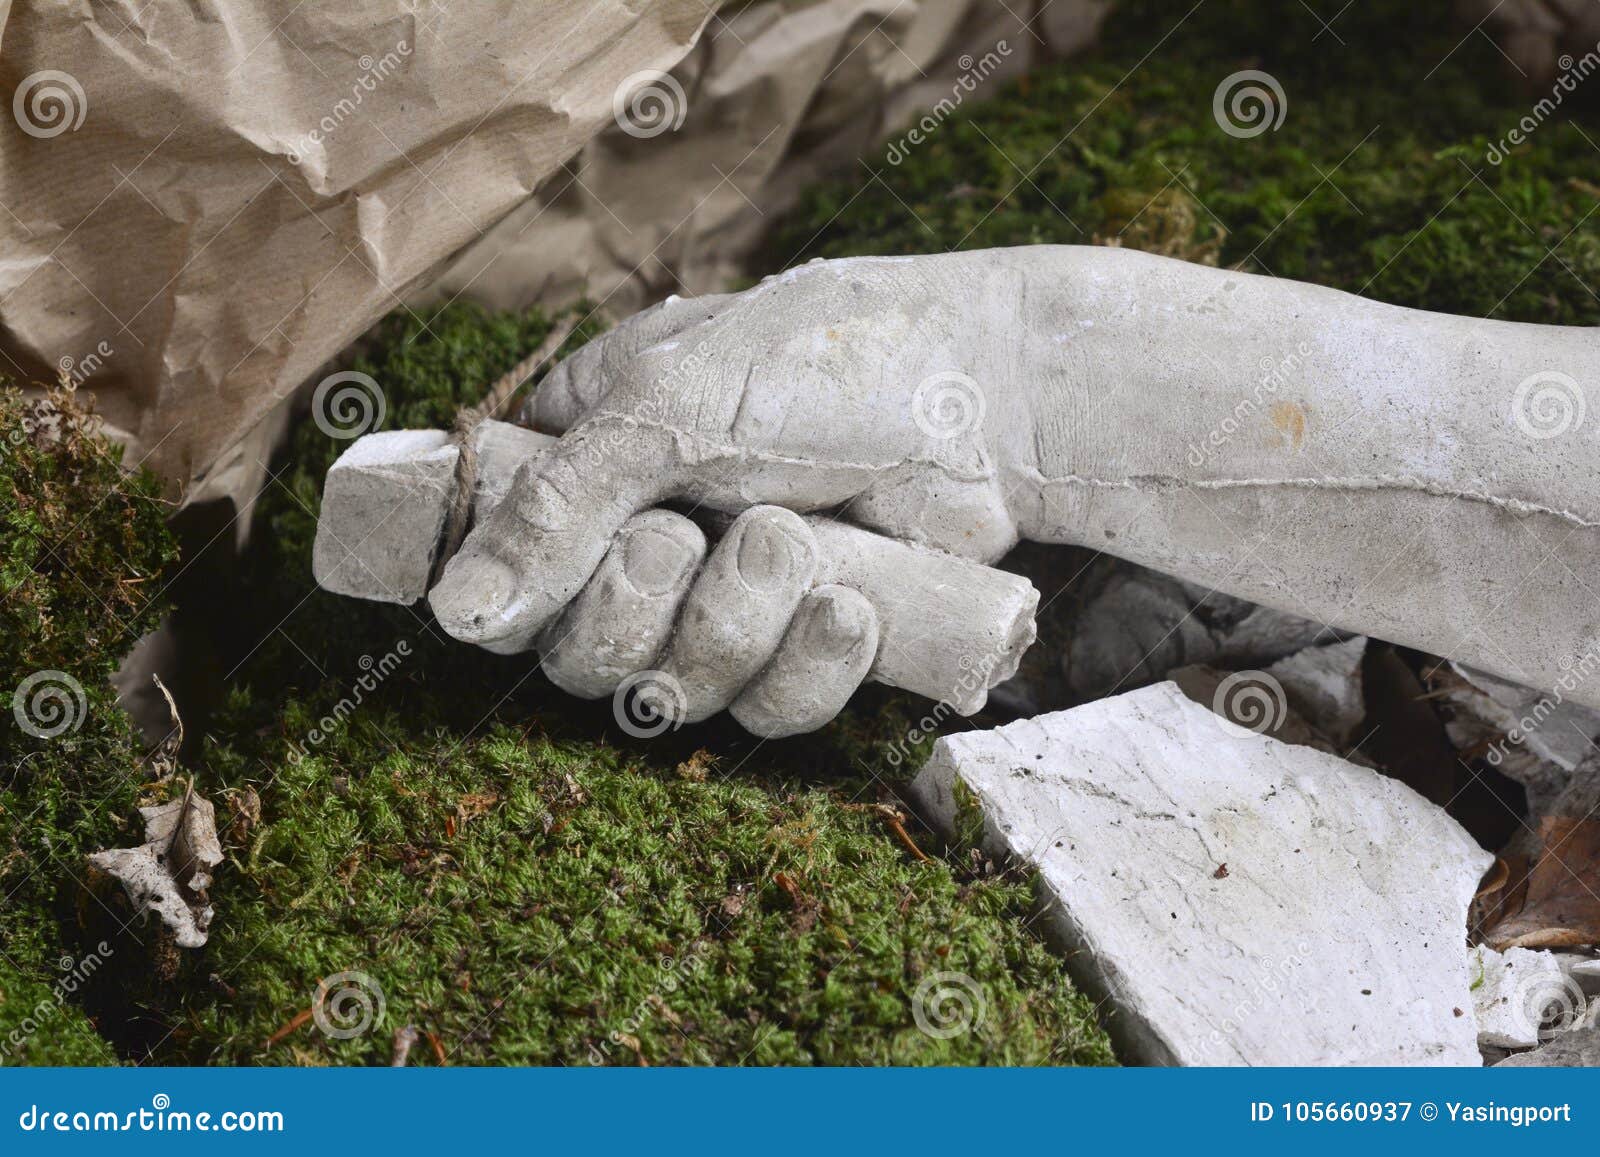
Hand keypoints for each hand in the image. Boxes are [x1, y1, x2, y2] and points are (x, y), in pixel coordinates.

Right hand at [427, 255, 1044, 732]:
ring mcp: (729, 594)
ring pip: (673, 687)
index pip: (499, 559)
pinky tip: (850, 607)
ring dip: (730, 626)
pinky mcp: (804, 644)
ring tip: (794, 543)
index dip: (511, 590)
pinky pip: (770, 707)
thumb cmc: (831, 364)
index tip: (548, 572)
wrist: (996, 396)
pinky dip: (806, 667)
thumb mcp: (673, 409)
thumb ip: (557, 508)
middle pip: (576, 650)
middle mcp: (649, 530)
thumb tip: (456, 614)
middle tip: (682, 542)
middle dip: (631, 611)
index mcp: (595, 452)